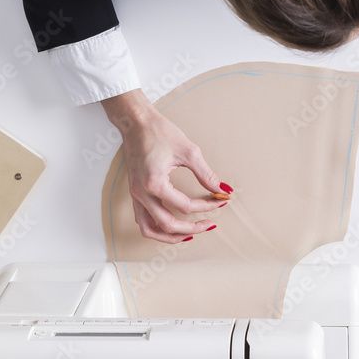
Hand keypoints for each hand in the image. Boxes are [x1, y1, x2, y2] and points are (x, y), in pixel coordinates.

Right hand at [101, 89, 228, 242]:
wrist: (136, 122)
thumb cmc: (159, 132)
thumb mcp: (189, 152)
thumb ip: (206, 175)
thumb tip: (223, 189)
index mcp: (155, 183)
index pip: (185, 206)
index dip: (207, 206)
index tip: (221, 200)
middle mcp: (142, 193)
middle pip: (168, 225)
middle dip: (192, 228)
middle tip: (210, 224)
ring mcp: (135, 195)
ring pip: (150, 229)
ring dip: (170, 236)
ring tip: (191, 234)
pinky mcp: (135, 193)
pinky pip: (143, 220)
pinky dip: (158, 228)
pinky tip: (173, 225)